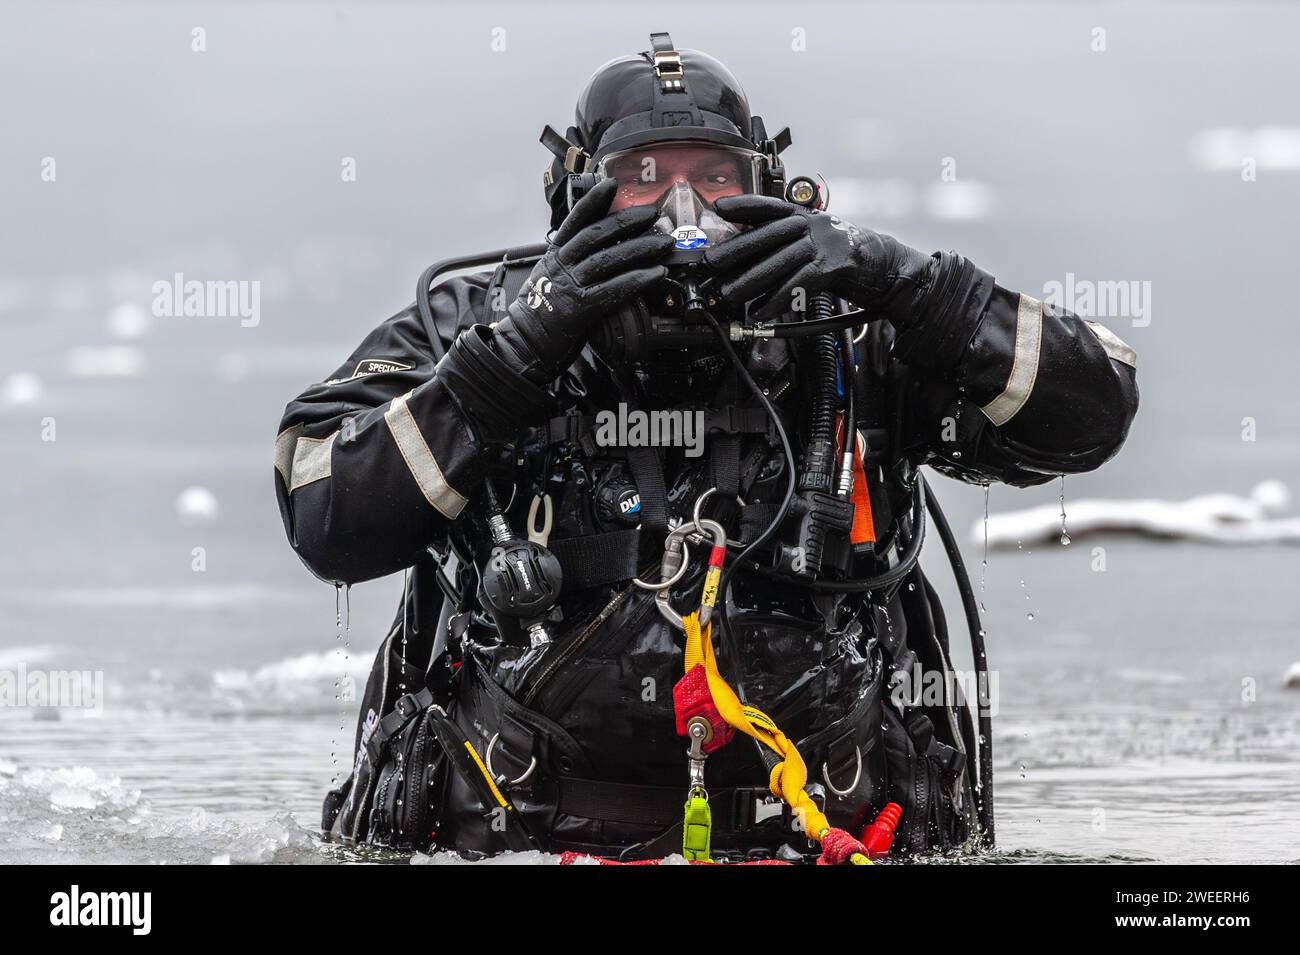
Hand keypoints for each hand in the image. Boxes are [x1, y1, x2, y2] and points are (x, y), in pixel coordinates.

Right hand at [494, 178, 673, 381]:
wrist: (522, 344)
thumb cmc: (538, 315)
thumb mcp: (546, 279)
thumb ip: (567, 263)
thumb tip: (591, 251)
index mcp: (554, 256)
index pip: (575, 221)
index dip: (594, 201)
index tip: (612, 184)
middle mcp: (562, 266)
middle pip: (597, 235)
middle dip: (628, 221)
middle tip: (653, 213)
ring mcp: (570, 286)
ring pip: (609, 259)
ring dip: (641, 248)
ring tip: (664, 242)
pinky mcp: (580, 309)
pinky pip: (614, 290)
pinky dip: (638, 280)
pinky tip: (656, 273)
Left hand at [703, 195, 930, 321]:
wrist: (891, 269)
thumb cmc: (850, 261)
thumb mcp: (817, 246)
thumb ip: (789, 248)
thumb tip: (753, 262)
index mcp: (807, 217)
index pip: (771, 207)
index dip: (745, 205)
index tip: (720, 208)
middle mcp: (814, 225)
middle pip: (768, 235)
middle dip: (737, 249)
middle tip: (711, 263)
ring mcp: (825, 243)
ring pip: (780, 261)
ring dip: (751, 280)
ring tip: (729, 294)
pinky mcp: (835, 266)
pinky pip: (799, 283)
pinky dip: (777, 298)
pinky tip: (761, 310)